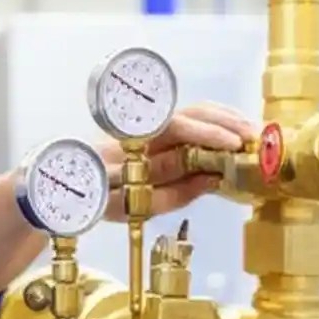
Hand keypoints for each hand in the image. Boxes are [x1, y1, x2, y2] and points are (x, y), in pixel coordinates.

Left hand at [101, 102, 254, 219]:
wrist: (62, 186)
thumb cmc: (92, 198)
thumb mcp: (128, 205)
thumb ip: (170, 194)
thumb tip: (213, 180)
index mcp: (130, 142)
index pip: (174, 127)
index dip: (205, 134)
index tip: (232, 144)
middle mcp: (142, 127)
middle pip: (191, 113)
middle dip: (226, 123)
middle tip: (256, 140)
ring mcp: (149, 127)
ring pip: (194, 113)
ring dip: (227, 121)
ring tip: (255, 135)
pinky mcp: (157, 133)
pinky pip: (191, 122)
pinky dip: (217, 125)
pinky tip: (237, 134)